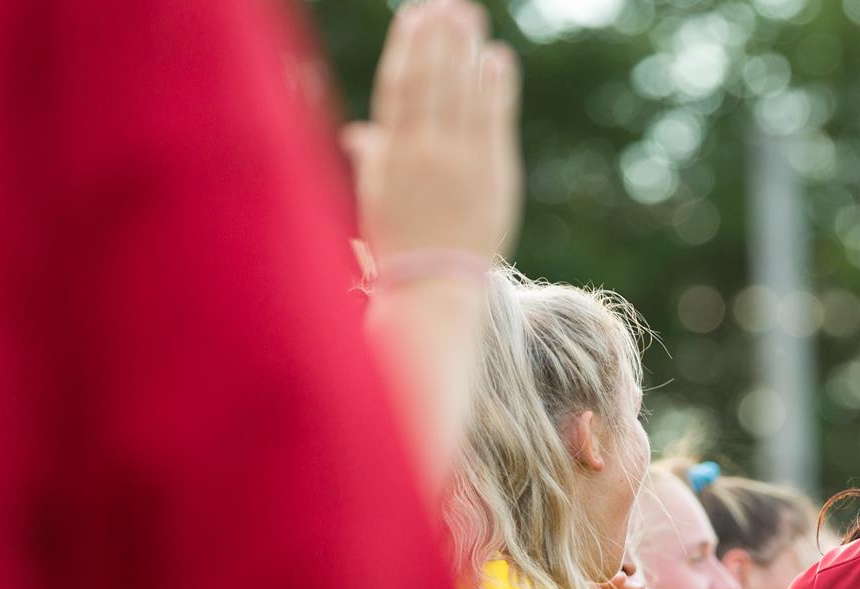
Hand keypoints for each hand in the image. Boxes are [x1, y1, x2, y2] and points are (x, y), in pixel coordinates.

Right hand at [342, 0, 519, 263]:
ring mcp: (462, 162)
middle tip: (449, 4)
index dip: (408, 48)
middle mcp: (426, 152)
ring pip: (465, 94)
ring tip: (473, 17)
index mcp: (392, 154)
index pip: (400, 88)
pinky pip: (495, 120)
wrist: (435, 288)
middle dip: (440, 39)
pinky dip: (497, 88)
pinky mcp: (494, 174)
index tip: (415, 16)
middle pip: (433, 82)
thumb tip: (360, 134)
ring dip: (468, 52)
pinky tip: (499, 58)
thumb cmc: (400, 245)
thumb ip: (373, 160)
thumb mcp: (375, 198)